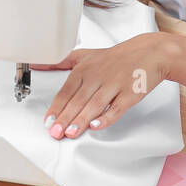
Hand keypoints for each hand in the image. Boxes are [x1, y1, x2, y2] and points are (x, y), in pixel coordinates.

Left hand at [30, 33, 172, 139]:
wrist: (149, 53)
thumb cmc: (116, 58)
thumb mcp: (86, 55)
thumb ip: (60, 61)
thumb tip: (37, 64)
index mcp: (86, 68)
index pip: (67, 90)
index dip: (57, 107)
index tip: (48, 122)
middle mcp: (99, 75)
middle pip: (79, 99)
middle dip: (66, 117)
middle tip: (55, 133)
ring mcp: (115, 84)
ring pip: (96, 104)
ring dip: (82, 119)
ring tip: (71, 133)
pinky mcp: (131, 93)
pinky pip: (117, 107)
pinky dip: (107, 117)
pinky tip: (97, 125)